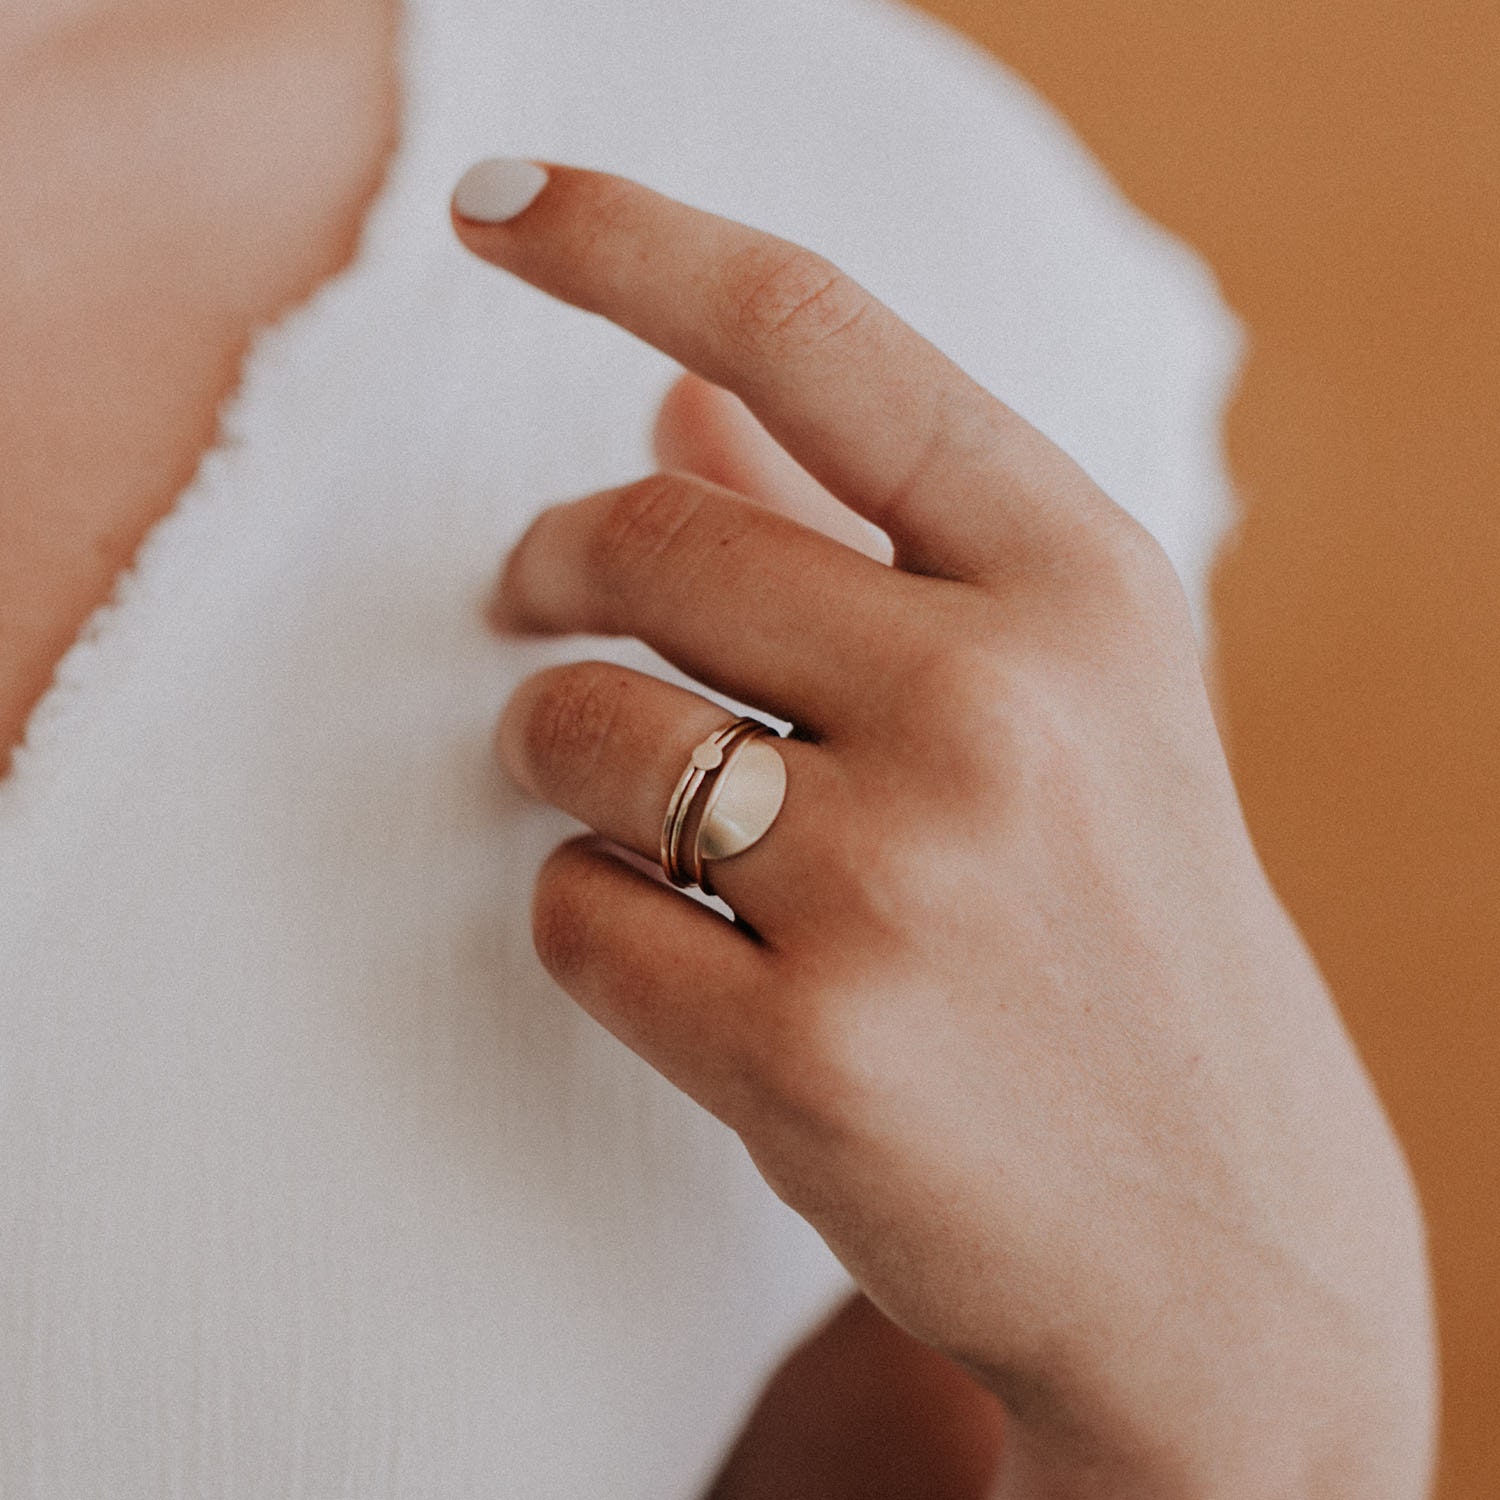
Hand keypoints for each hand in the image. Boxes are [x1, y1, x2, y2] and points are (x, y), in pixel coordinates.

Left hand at [451, 161, 1434, 1497]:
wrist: (1217, 1245)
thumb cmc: (1117, 937)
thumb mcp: (1065, 701)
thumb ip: (872, 534)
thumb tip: (675, 400)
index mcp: (1081, 582)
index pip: (819, 332)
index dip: (632, 240)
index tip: (490, 202)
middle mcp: (1005, 703)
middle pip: (640, 539)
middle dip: (550, 572)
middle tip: (544, 608)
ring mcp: (906, 881)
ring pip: (576, 731)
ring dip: (559, 759)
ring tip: (644, 812)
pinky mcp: (809, 1047)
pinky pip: (571, 914)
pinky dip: (585, 920)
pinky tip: (687, 959)